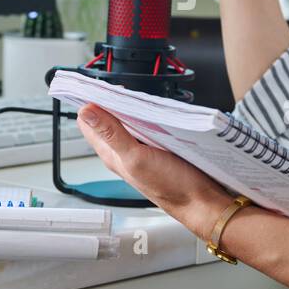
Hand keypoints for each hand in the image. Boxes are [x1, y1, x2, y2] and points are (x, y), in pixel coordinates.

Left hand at [76, 103, 233, 238]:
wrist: (202, 200)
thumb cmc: (171, 186)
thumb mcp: (136, 158)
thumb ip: (111, 134)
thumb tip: (87, 111)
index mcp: (111, 154)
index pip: (88, 123)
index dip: (90, 103)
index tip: (97, 88)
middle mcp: (122, 151)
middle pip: (107, 119)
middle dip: (111, 102)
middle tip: (121, 89)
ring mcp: (141, 149)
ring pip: (128, 121)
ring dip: (131, 108)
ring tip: (137, 98)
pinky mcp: (158, 146)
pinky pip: (147, 126)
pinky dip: (148, 115)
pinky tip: (154, 111)